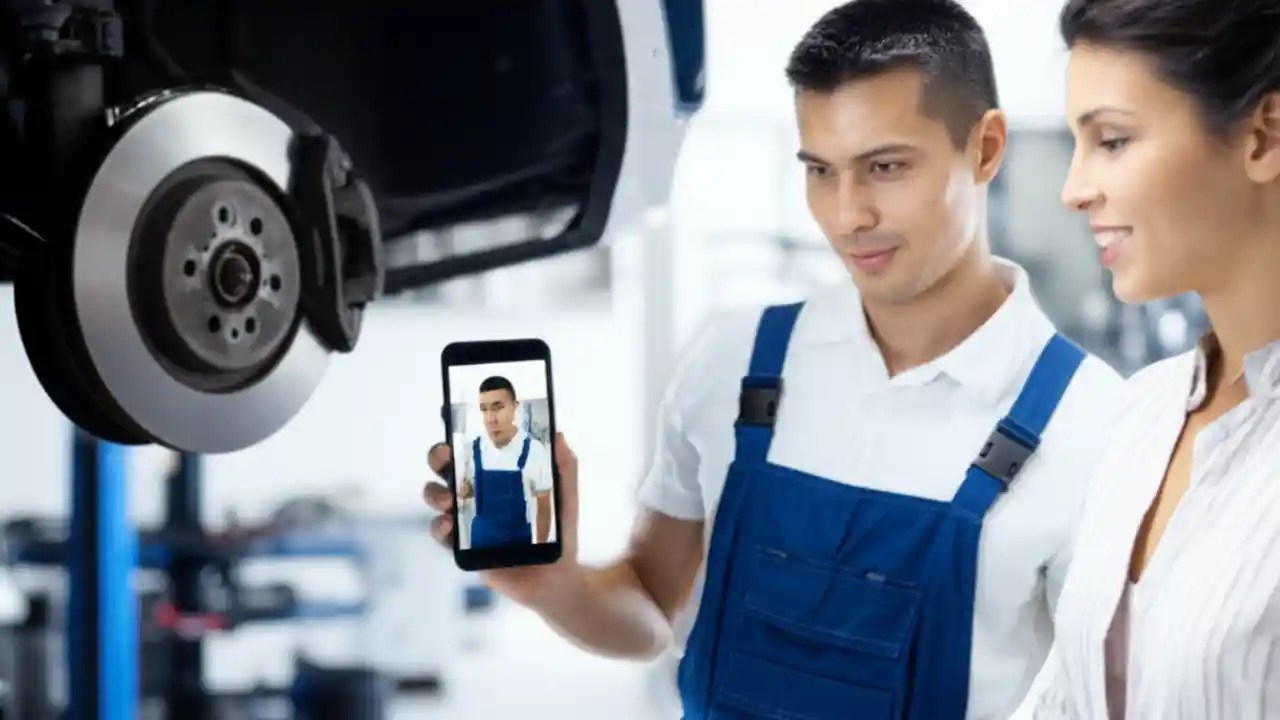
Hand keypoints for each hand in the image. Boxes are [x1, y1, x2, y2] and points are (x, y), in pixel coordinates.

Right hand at [423, 433, 579, 606]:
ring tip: (448, 498)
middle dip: (438, 456)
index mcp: (497, 476)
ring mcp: (467, 520)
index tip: (453, 417)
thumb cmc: (558, 532)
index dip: (459, 432)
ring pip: (437, 498)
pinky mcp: (464, 547)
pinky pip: (441, 534)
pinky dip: (439, 526)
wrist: (557, 577)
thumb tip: (559, 435)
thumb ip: (564, 466)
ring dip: (435, 493)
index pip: (472, 449)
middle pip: (446, 468)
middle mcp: (476, 494)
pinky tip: (449, 523)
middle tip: (446, 454)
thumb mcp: (564, 495)